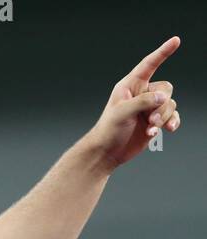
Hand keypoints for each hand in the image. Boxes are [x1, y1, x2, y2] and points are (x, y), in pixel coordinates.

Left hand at [87, 36, 181, 170]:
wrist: (108, 152)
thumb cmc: (108, 130)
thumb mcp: (122, 112)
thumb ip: (143, 102)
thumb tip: (164, 98)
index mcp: (130, 86)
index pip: (149, 65)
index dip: (162, 52)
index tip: (175, 40)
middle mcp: (142, 94)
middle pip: (166, 89)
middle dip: (161, 106)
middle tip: (150, 120)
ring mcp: (150, 108)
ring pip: (170, 104)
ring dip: (164, 117)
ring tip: (150, 128)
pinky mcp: (156, 121)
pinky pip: (173, 116)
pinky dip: (171, 122)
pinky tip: (165, 130)